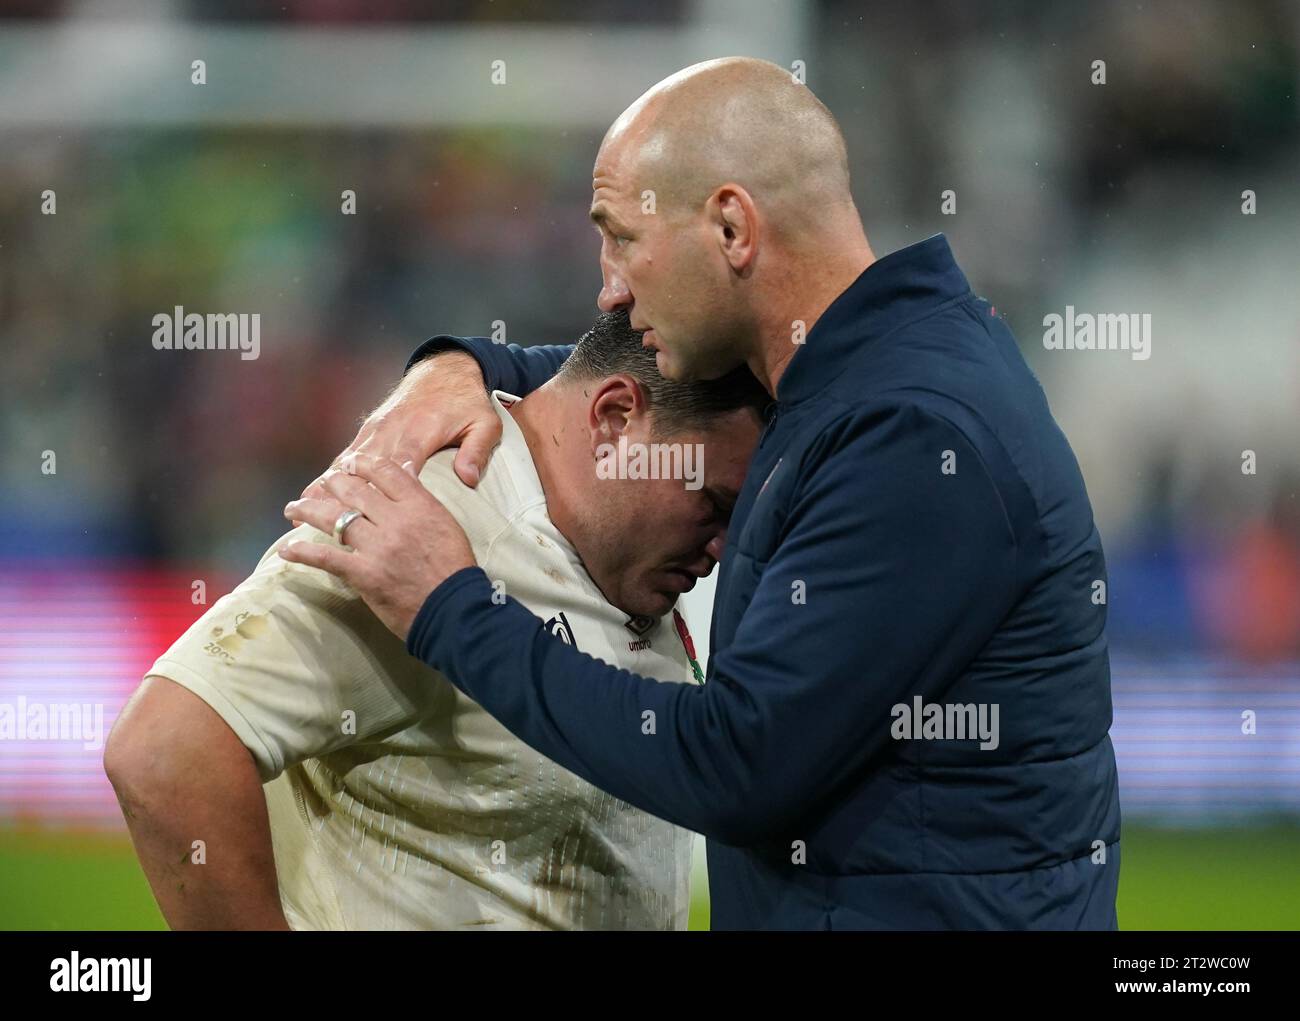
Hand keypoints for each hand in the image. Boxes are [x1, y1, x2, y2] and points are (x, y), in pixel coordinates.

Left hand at [280, 453, 476, 639]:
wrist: (454, 609)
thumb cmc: (455, 568)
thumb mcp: (446, 524)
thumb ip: (422, 497)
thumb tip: (405, 468)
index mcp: (419, 506)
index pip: (385, 472)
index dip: (363, 463)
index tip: (350, 462)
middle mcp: (395, 521)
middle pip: (354, 491)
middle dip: (332, 483)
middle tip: (322, 482)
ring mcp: (377, 547)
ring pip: (334, 519)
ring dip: (308, 510)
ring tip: (293, 508)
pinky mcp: (364, 574)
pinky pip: (327, 558)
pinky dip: (304, 553)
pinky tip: (288, 549)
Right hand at [296, 351, 500, 523]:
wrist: (446, 370)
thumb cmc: (468, 401)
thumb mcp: (485, 423)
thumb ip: (478, 450)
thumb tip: (468, 479)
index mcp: (421, 431)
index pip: (398, 464)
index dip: (381, 489)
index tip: (365, 515)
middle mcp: (392, 430)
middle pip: (363, 467)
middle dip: (341, 495)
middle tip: (320, 522)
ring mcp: (377, 429)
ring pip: (347, 461)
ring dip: (325, 486)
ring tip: (302, 511)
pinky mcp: (370, 429)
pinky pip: (347, 454)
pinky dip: (329, 474)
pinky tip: (311, 494)